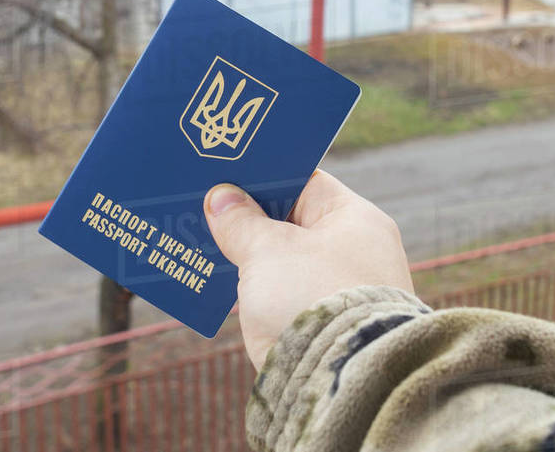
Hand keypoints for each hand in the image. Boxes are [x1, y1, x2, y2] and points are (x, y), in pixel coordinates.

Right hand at [203, 170, 414, 369]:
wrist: (341, 384)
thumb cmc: (310, 299)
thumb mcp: (268, 252)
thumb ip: (241, 222)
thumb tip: (221, 198)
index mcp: (354, 219)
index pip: (304, 181)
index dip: (262, 174)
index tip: (223, 170)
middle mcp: (354, 251)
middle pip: (292, 221)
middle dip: (248, 216)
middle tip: (201, 204)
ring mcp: (340, 289)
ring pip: (284, 261)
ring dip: (247, 255)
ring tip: (200, 241)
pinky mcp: (323, 324)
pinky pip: (282, 294)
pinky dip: (255, 288)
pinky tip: (218, 282)